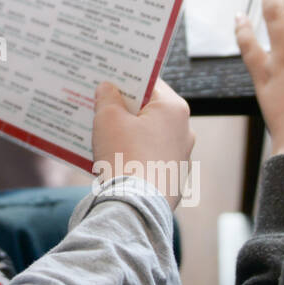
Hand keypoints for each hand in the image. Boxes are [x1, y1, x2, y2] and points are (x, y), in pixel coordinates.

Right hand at [91, 77, 192, 210]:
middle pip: (149, 109)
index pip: (149, 82)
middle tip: (99, 104)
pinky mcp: (173, 177)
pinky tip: (112, 158)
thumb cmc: (125, 157)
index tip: (107, 78)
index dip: (126, 78)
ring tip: (101, 133)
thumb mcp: (108, 118)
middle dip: (124, 107)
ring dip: (127, 132)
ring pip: (148, 134)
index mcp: (173, 109)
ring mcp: (181, 156)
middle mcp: (184, 130)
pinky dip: (133, 153)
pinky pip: (149, 156)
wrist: (135, 207)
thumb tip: (108, 88)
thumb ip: (107, 96)